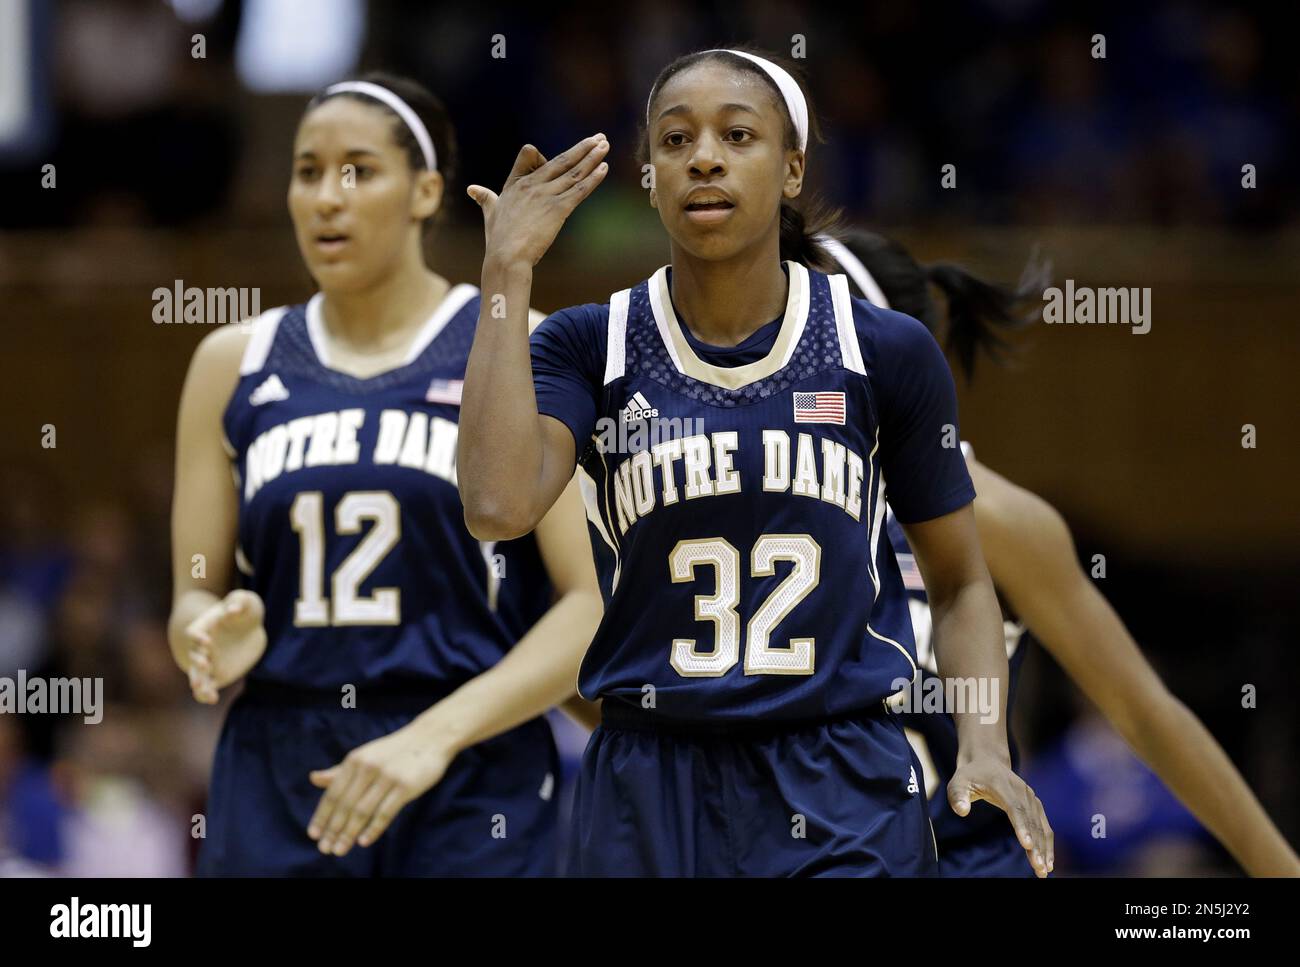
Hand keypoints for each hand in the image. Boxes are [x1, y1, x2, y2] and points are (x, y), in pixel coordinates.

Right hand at [184, 589, 266, 703]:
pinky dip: (206, 693)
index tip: (206, 640)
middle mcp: (202, 647)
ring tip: (203, 690)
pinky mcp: (218, 674)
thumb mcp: (245, 600)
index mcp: (205, 627)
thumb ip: (239, 601)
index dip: (198, 636)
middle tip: (206, 665)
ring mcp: (209, 662)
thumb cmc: (244, 609)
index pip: (194, 632)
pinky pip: (208, 686)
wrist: (249, 627)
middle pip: (194, 655)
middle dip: (198, 661)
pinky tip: (212, 699)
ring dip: (199, 682)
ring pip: (198, 675)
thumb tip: (233, 610)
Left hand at [307, 724, 455, 855]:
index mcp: (355, 760)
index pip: (333, 793)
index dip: (322, 816)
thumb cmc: (394, 751)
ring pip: (363, 811)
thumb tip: (313, 778)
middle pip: (346, 805)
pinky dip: (373, 829)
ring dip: (349, 833)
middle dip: (333, 829)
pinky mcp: (405, 786)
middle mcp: (368, 767)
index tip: (313, 835)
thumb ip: (340, 771)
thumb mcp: (365, 756)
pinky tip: (364, 841)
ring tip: (340, 850)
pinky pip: (385, 812)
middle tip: (325, 849)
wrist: (430, 738)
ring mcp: (387, 777)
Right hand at [467, 134, 609, 268]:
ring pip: (574, 172)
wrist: (506, 257)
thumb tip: (473, 189)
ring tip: (605, 145)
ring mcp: (545, 196)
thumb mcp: (490, 212)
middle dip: (582, 148)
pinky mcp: (557, 209)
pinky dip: (593, 178)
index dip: (545, 155)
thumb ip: (485, 198)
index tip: (560, 155)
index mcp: (516, 183)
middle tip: (599, 137)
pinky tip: (604, 168)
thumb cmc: (497, 239)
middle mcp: (532, 185)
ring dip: (592, 157)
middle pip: (561, 160)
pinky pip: (579, 190)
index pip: (531, 155)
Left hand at [949, 757, 1053, 876]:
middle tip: (1039, 867)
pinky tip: (1047, 861)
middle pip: (1031, 820)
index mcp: (1003, 785)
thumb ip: (957, 796)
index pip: (1015, 808)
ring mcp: (1030, 797)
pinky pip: (1043, 826)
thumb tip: (961, 812)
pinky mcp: (1034, 805)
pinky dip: (1047, 843)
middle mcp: (1021, 791)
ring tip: (1044, 870)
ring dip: (1045, 848)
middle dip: (1036, 845)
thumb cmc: (970, 776)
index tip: (1027, 845)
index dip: (1022, 826)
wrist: (987, 761)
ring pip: (1041, 825)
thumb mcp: (957, 782)